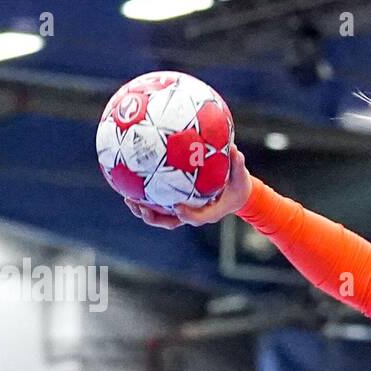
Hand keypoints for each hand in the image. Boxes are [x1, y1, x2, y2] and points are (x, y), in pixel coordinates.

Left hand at [124, 145, 252, 228]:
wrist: (234, 193)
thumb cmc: (238, 186)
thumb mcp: (241, 177)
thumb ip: (238, 165)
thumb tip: (234, 148)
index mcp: (209, 212)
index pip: (197, 217)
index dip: (186, 215)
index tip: (177, 207)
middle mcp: (192, 214)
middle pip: (170, 221)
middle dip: (153, 217)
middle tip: (140, 207)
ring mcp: (182, 210)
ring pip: (159, 216)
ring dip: (143, 210)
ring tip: (128, 199)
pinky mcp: (175, 204)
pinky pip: (158, 203)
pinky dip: (144, 196)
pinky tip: (131, 182)